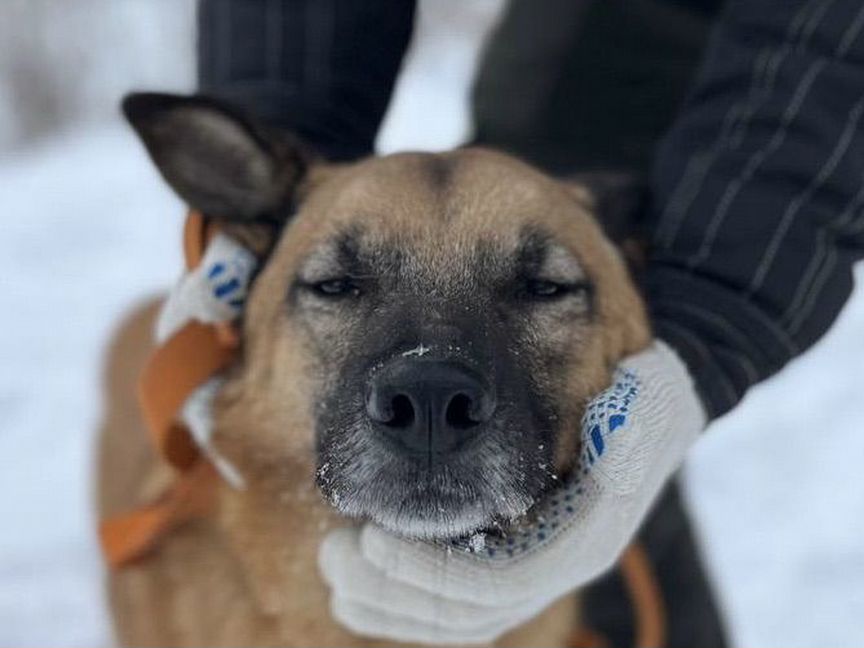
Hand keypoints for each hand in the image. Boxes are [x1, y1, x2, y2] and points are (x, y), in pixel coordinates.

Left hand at [319, 341, 704, 644]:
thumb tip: (557, 465)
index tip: (370, 537)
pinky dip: (403, 600)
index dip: (429, 572)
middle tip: (333, 554)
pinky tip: (358, 585)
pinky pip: (458, 601)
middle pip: (469, 613)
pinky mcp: (514, 557)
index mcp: (583, 540)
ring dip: (390, 603)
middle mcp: (558, 568)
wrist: (659, 409)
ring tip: (334, 565)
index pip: (496, 584)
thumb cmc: (637, 401)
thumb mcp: (627, 411)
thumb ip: (592, 438)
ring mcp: (536, 569)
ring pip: (458, 620)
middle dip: (394, 593)